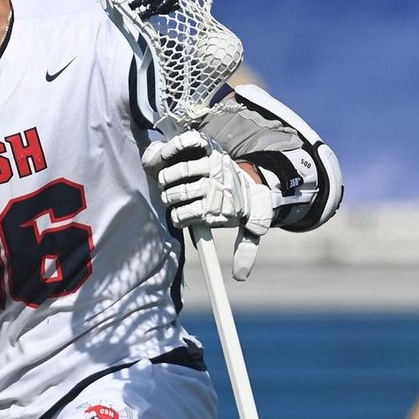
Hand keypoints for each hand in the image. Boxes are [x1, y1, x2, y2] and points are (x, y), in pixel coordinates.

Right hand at [142, 130, 272, 279]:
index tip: (177, 220)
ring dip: (167, 178)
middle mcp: (220, 183)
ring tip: (165, 183)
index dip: (180, 218)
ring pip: (181, 170)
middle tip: (169, 200)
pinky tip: (166, 155)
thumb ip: (246, 249)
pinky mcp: (209, 146)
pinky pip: (189, 142)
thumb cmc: (241, 206)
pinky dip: (175, 146)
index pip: (196, 213)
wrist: (253, 179)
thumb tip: (240, 277)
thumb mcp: (249, 228)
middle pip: (183, 192)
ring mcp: (214, 162)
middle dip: (171, 198)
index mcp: (227, 205)